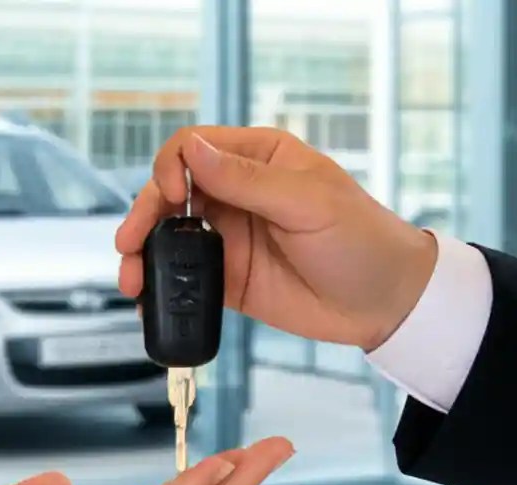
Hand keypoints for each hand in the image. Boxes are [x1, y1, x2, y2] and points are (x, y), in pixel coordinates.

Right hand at [116, 126, 438, 350]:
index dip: (171, 168)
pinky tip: (150, 300)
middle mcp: (238, 193)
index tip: (170, 195)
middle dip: (144, 216)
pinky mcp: (230, 278)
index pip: (193, 148)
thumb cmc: (362, 240)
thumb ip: (247, 180)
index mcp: (259, 159)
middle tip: (128, 244)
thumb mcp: (309, 203)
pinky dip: (163, 287)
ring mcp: (231, 236)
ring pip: (170, 237)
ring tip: (131, 280)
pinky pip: (186, 278)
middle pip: (171, 194)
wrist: (388, 304)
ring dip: (144, 254)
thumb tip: (192, 152)